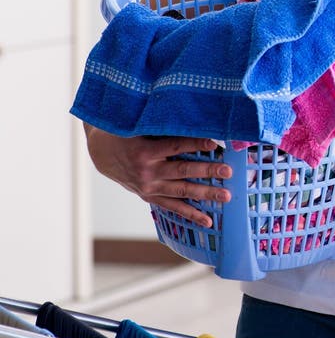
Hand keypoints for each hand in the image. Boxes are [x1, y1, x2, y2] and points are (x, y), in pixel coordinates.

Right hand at [84, 125, 231, 227]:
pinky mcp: (150, 196)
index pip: (175, 146)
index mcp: (144, 151)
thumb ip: (160, 124)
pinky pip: (173, 207)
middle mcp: (147, 172)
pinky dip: (190, 214)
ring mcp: (149, 187)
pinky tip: (208, 220)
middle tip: (228, 171)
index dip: (195, 144)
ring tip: (226, 195)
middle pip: (182, 171)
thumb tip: (191, 117)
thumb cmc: (125, 132)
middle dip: (207, 171)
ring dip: (205, 194)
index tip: (214, 143)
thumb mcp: (138, 124)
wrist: (102, 153)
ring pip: (181, 192)